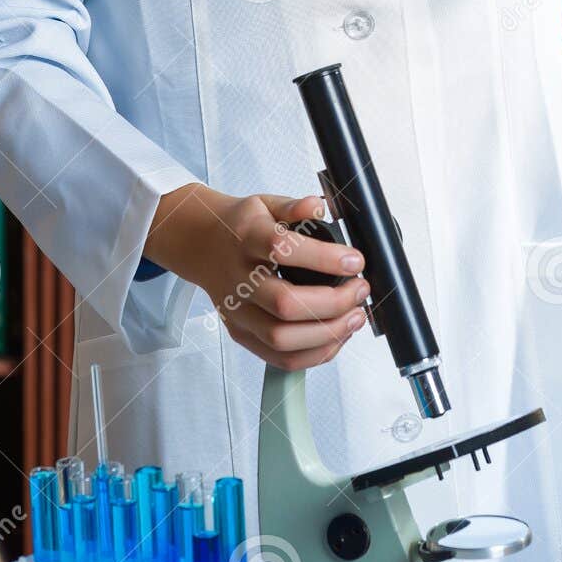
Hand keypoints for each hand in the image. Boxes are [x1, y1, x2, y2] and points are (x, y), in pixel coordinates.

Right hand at [145, 184, 370, 369]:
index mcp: (247, 239)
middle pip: (284, 304)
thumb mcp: (265, 203)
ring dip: (327, 334)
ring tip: (355, 318)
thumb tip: (318, 207)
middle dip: (333, 303)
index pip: (282, 249)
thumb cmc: (240, 226)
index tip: (355, 260)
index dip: (324, 258)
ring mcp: (238, 311)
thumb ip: (294, 206)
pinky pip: (278, 358)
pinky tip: (336, 338)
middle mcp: (239, 279)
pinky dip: (313, 355)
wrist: (202, 245)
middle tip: (359, 290)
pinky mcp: (241, 333)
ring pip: (281, 338)